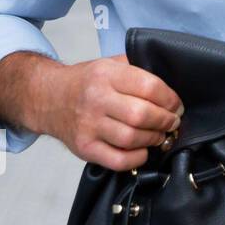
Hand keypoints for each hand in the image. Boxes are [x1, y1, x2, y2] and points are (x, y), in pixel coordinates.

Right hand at [48, 55, 183, 170]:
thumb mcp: (110, 64)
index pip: (149, 87)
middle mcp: (95, 99)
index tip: (176, 105)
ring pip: (131, 138)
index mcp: (106, 74)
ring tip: (159, 134)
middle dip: (166, 121)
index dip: (170, 99)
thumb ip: (138, 69)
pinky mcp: (84, 147)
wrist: (47, 97)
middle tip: (172, 122)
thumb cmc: (86, 82)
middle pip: (142, 115)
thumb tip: (172, 86)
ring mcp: (88, 125)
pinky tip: (143, 150)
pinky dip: (137, 158)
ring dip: (154, 139)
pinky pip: (118, 160)